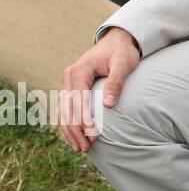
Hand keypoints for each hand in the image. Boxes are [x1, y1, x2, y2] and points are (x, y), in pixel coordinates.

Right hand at [58, 27, 139, 153]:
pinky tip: (75, 138)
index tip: (92, 134)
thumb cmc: (122, 52)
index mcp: (79, 71)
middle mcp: (69, 77)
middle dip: (75, 131)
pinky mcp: (71, 89)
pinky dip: (69, 124)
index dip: (83, 119)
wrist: (117, 41)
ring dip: (70, 131)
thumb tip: (107, 105)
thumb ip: (115, 83)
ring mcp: (68, 83)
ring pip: (63, 112)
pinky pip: (66, 110)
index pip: (78, 100)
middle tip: (86, 148)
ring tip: (81, 149)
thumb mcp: (123, 64)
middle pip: (66, 109)